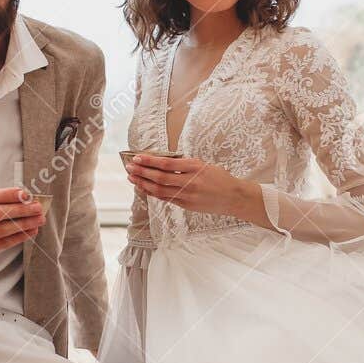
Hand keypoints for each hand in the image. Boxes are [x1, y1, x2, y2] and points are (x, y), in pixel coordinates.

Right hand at [0, 187, 44, 278]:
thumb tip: (13, 199)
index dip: (7, 194)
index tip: (24, 193)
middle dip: (20, 208)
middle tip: (37, 206)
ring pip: (1, 229)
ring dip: (23, 223)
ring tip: (38, 219)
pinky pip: (0, 244)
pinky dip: (17, 238)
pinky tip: (29, 232)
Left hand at [127, 153, 261, 222]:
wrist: (234, 197)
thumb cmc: (219, 178)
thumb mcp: (203, 165)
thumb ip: (184, 164)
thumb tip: (162, 161)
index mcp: (194, 167)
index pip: (166, 164)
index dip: (149, 161)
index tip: (137, 157)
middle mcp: (189, 182)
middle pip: (159, 177)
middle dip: (142, 172)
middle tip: (129, 167)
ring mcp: (187, 196)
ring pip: (159, 190)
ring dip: (143, 183)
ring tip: (132, 178)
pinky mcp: (186, 205)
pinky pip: (165, 198)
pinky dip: (153, 193)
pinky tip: (144, 188)